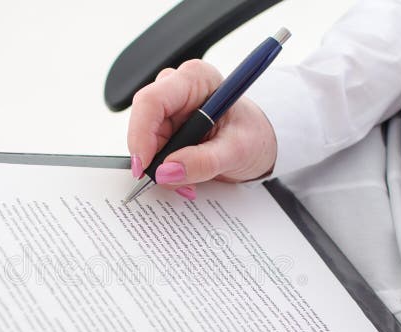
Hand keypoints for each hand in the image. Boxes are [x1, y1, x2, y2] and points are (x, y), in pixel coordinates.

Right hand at [127, 59, 276, 199]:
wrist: (259, 142)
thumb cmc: (253, 136)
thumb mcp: (237, 151)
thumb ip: (204, 162)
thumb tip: (167, 172)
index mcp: (196, 79)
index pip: (152, 101)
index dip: (140, 134)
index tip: (143, 166)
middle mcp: (177, 88)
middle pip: (143, 123)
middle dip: (154, 158)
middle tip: (172, 182)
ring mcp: (169, 108)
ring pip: (145, 141)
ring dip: (161, 168)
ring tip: (188, 182)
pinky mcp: (165, 126)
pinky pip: (152, 150)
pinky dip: (164, 170)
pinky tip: (184, 176)